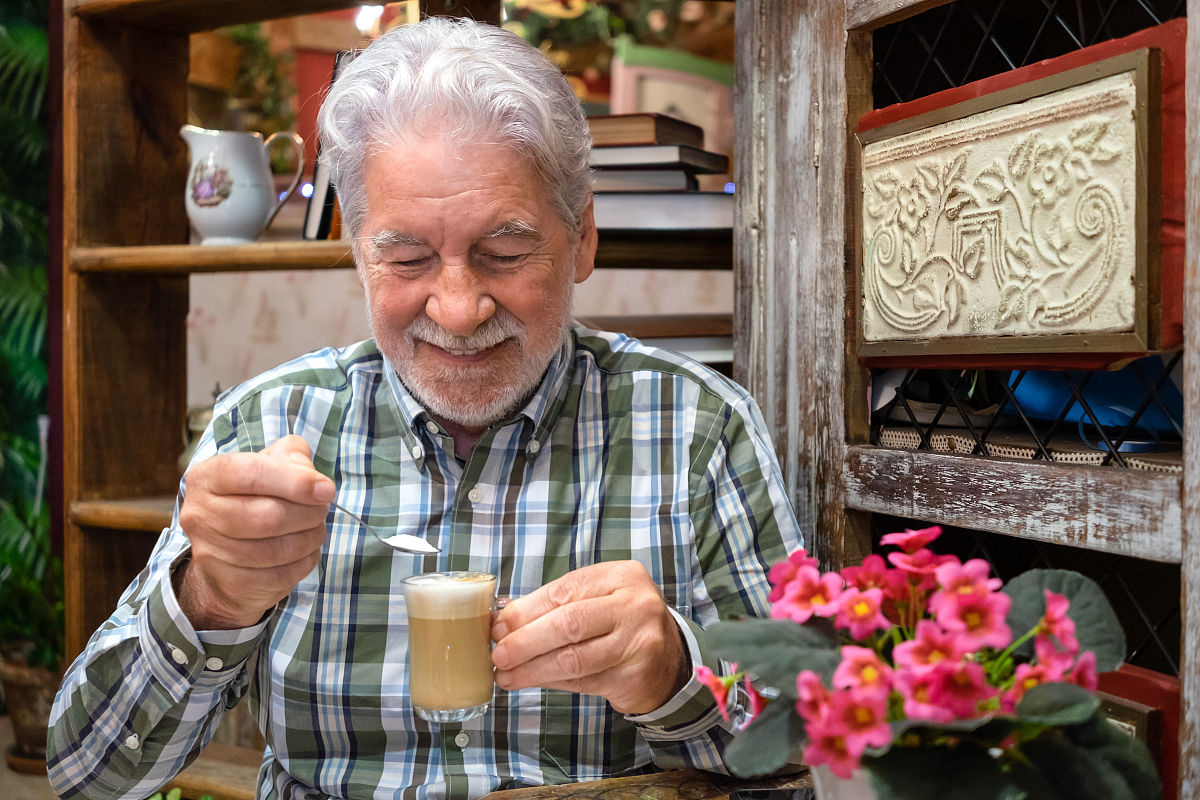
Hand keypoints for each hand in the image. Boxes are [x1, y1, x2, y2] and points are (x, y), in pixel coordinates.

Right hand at [175, 435, 334, 629]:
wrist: (228, 553)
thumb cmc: (254, 498)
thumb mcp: (270, 464)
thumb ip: (291, 456)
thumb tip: (312, 478)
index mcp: (206, 477)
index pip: (250, 473)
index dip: (295, 481)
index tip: (326, 489)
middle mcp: (200, 514)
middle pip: (267, 515)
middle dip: (308, 513)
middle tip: (322, 509)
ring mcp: (210, 553)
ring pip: (277, 549)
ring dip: (310, 538)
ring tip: (315, 529)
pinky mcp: (228, 583)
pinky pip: (281, 575)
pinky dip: (304, 562)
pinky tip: (306, 551)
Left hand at [490, 561, 689, 714]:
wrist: (670, 660)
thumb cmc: (622, 624)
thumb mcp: (597, 599)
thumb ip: (556, 605)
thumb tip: (503, 620)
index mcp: (622, 576)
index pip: (564, 591)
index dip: (526, 610)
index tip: (498, 626)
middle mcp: (635, 606)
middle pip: (568, 624)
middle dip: (525, 641)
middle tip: (498, 654)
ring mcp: (639, 643)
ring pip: (573, 658)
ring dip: (532, 669)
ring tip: (506, 674)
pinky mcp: (634, 677)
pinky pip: (582, 681)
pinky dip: (551, 681)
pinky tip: (532, 681)